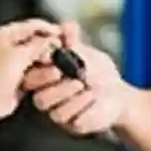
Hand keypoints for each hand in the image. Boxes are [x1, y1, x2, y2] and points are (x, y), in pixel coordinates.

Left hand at [0, 18, 61, 118]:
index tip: (63, 38)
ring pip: (42, 58)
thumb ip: (39, 45)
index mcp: (8, 34)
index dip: (50, 31)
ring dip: (42, 68)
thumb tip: (54, 40)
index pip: (35, 25)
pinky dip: (41, 77)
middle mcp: (13, 45)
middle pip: (41, 42)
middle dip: (47, 53)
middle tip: (48, 61)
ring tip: (32, 77)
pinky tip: (34, 83)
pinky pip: (40, 72)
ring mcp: (19, 60)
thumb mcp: (19, 56)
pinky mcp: (24, 74)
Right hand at [23, 21, 131, 135]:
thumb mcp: (87, 53)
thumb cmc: (98, 72)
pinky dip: (85, 108)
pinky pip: (74, 121)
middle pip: (40, 99)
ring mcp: (60, 113)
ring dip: (74, 99)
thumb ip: (74, 42)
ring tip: (89, 88)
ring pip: (55, 112)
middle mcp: (49, 97)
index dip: (41, 72)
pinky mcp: (74, 125)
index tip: (57, 62)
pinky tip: (94, 99)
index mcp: (46, 78)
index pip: (31, 79)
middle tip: (78, 78)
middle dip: (59, 88)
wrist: (119, 93)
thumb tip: (67, 25)